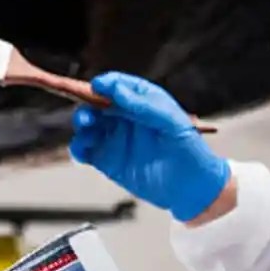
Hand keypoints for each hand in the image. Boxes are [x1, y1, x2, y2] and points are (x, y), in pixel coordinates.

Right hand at [69, 72, 229, 221]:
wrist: (190, 186)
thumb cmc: (188, 149)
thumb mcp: (170, 120)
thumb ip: (142, 105)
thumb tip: (115, 89)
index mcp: (141, 101)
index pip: (117, 85)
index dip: (105, 84)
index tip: (98, 87)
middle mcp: (125, 117)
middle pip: (96, 103)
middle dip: (87, 104)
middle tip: (88, 114)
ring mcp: (115, 138)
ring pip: (88, 124)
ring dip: (82, 123)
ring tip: (87, 128)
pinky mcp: (108, 159)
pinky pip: (86, 149)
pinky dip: (79, 147)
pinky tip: (82, 148)